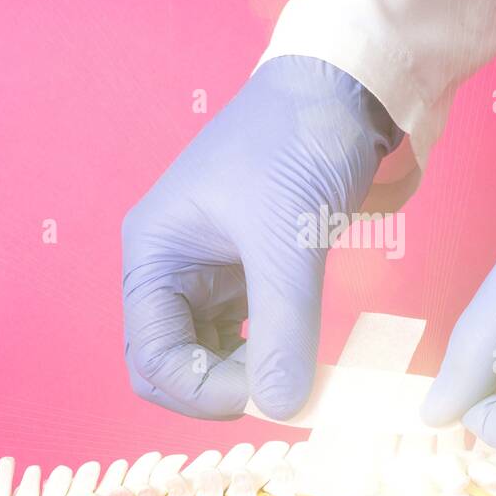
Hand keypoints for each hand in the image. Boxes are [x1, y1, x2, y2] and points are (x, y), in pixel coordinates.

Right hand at [122, 56, 399, 419]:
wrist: (343, 86)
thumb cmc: (298, 140)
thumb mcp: (289, 236)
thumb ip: (285, 326)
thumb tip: (282, 408)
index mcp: (155, 252)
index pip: (151, 355)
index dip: (198, 389)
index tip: (266, 396)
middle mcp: (171, 266)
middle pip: (170, 363)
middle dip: (217, 389)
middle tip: (282, 393)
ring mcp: (209, 271)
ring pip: (208, 354)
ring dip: (245, 377)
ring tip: (297, 375)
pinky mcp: (248, 271)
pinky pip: (244, 334)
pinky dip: (267, 355)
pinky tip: (301, 356)